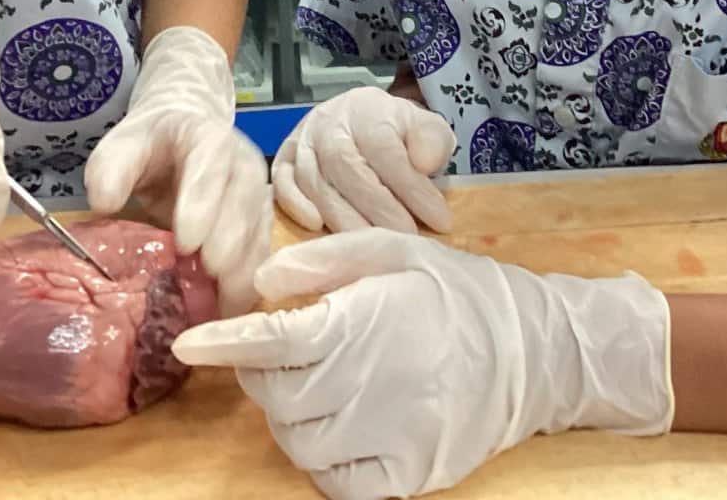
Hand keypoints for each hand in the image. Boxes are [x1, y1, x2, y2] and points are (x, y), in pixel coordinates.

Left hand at [86, 26, 270, 314]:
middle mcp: (244, 167)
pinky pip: (258, 263)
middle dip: (226, 251)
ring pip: (257, 242)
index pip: (212, 166)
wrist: (183, 139)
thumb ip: (110, 168)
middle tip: (202, 287)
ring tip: (212, 313)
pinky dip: (242, 291)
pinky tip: (221, 316)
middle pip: (244, 210)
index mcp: (209, 138)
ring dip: (238, 279)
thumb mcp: (122, 146)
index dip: (203, 204)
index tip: (185, 243)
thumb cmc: (150, 147)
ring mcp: (257, 200)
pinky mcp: (260, 230)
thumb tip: (104, 203)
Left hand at [172, 231, 672, 498]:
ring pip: (300, 442)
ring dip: (293, 415)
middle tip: (284, 353)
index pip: (274, 342)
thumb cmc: (459, 292)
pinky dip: (325, 460)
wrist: (539, 352)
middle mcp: (377, 385)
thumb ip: (324, 261)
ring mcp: (394, 438)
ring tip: (322, 384)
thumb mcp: (395, 250)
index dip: (225, 345)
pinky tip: (343, 427)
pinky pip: (337, 483)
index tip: (188, 344)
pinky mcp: (410, 476)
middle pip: (279, 396)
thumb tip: (262, 280)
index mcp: (368, 323)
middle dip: (265, 374)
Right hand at [273, 87, 454, 233]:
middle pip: (347, 166)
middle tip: (405, 238)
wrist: (356, 120)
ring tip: (372, 246)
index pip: (386, 149)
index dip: (411, 188)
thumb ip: (432, 141)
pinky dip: (296, 207)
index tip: (439, 220)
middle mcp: (328, 123)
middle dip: (379, 209)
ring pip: (316, 182)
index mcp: (366, 110)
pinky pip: (282, 186)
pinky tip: (318, 228)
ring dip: (344, 219)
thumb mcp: (424, 128)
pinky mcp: (283, 162)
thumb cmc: (393, 132)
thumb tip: (423, 164)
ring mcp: (301, 143)